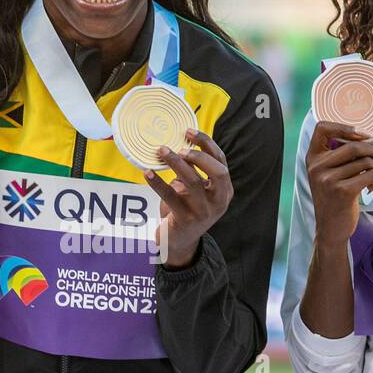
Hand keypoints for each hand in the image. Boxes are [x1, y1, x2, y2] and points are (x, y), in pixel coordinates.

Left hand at [144, 128, 231, 268]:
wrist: (179, 241)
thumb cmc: (187, 208)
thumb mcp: (196, 189)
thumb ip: (194, 170)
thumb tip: (176, 141)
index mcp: (224, 189)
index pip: (221, 161)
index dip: (206, 144)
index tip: (188, 131)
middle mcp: (219, 200)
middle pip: (218, 172)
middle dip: (199, 155)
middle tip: (179, 147)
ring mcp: (204, 211)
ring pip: (193, 182)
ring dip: (176, 164)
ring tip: (161, 151)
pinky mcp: (186, 220)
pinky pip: (171, 197)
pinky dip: (158, 183)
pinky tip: (147, 173)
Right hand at [305, 122, 372, 247]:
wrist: (330, 228)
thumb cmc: (334, 199)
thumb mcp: (327, 175)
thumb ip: (339, 157)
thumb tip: (370, 138)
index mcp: (312, 158)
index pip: (322, 128)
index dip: (344, 126)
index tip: (361, 134)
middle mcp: (317, 167)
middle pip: (354, 146)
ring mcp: (328, 179)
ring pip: (365, 161)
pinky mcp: (342, 191)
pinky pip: (370, 174)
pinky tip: (371, 187)